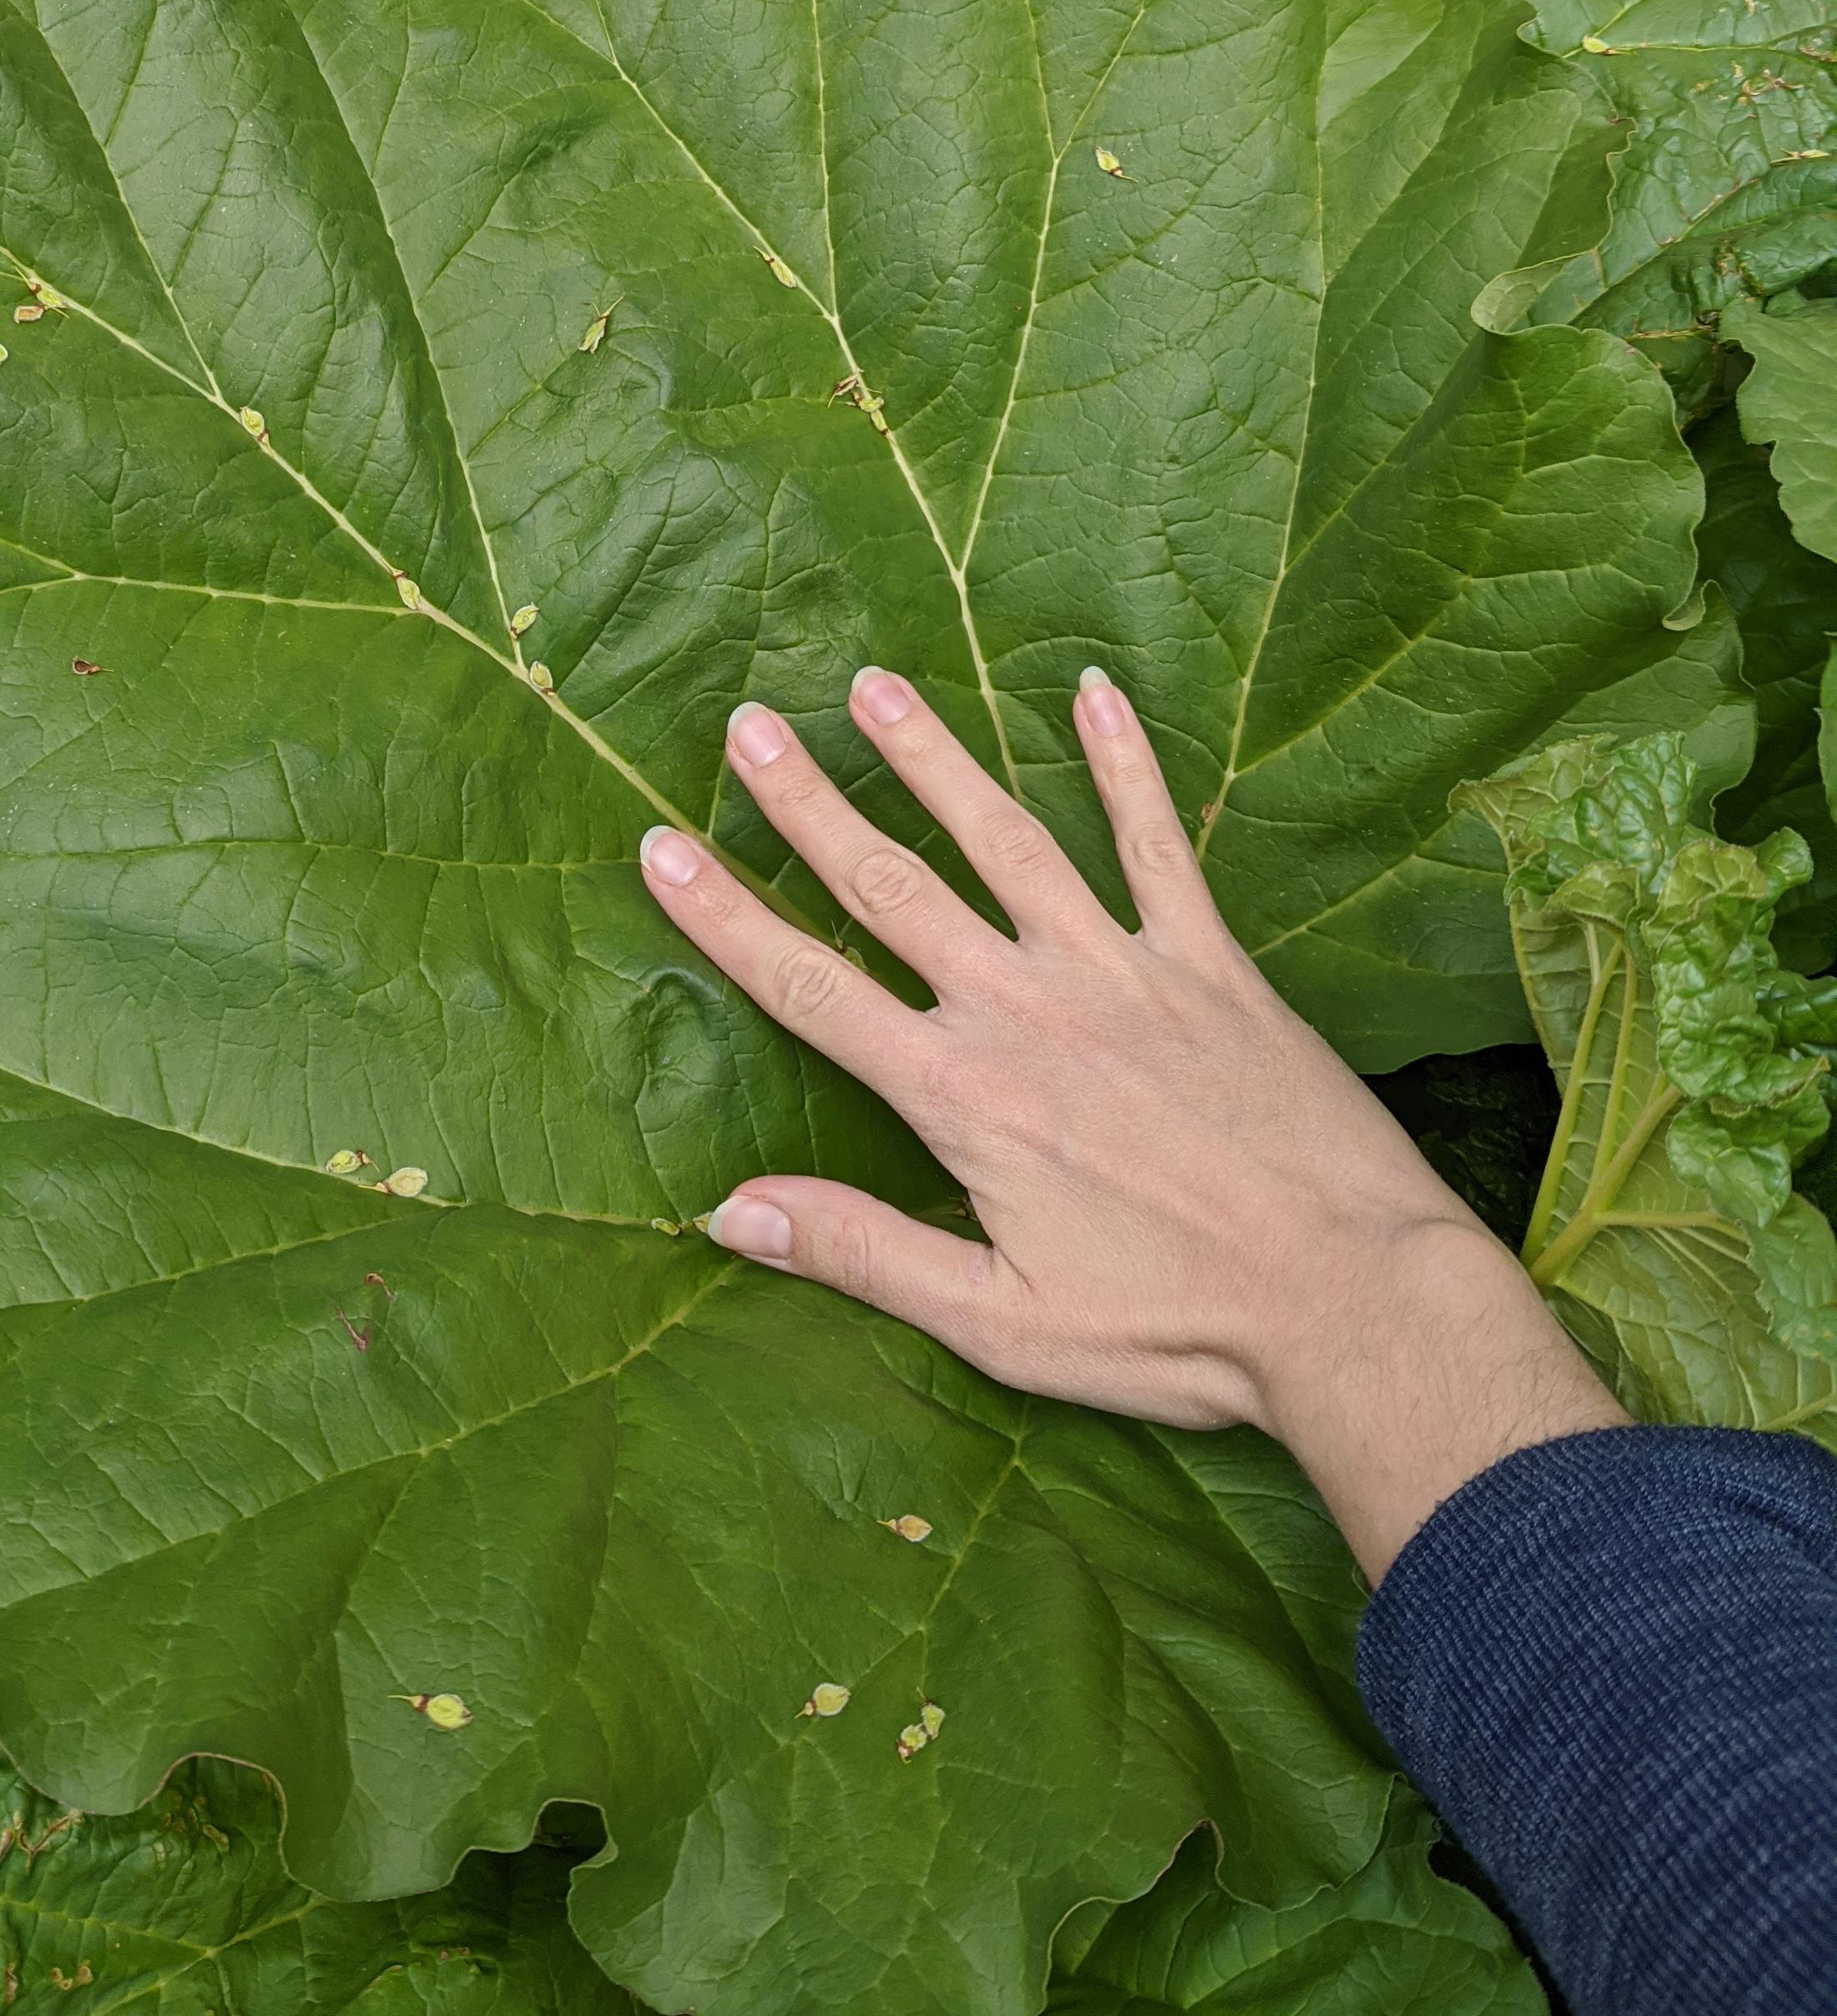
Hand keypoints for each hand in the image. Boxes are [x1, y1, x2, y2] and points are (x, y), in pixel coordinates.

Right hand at [636, 665, 1627, 1580]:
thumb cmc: (1174, 1330)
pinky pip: (1159, 845)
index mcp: (963, 1096)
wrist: (1353, 1300)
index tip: (661, 845)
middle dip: (810, 804)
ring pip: (1008, 841)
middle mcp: (1027, 1009)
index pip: (812, 989)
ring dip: (936, 759)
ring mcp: (1122, 972)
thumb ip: (863, 1253)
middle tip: (748, 723)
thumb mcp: (999, 1322)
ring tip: (875, 686)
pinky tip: (1094, 693)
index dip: (727, 918)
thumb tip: (729, 1214)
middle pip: (892, 888)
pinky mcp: (1211, 965)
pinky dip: (1125, 765)